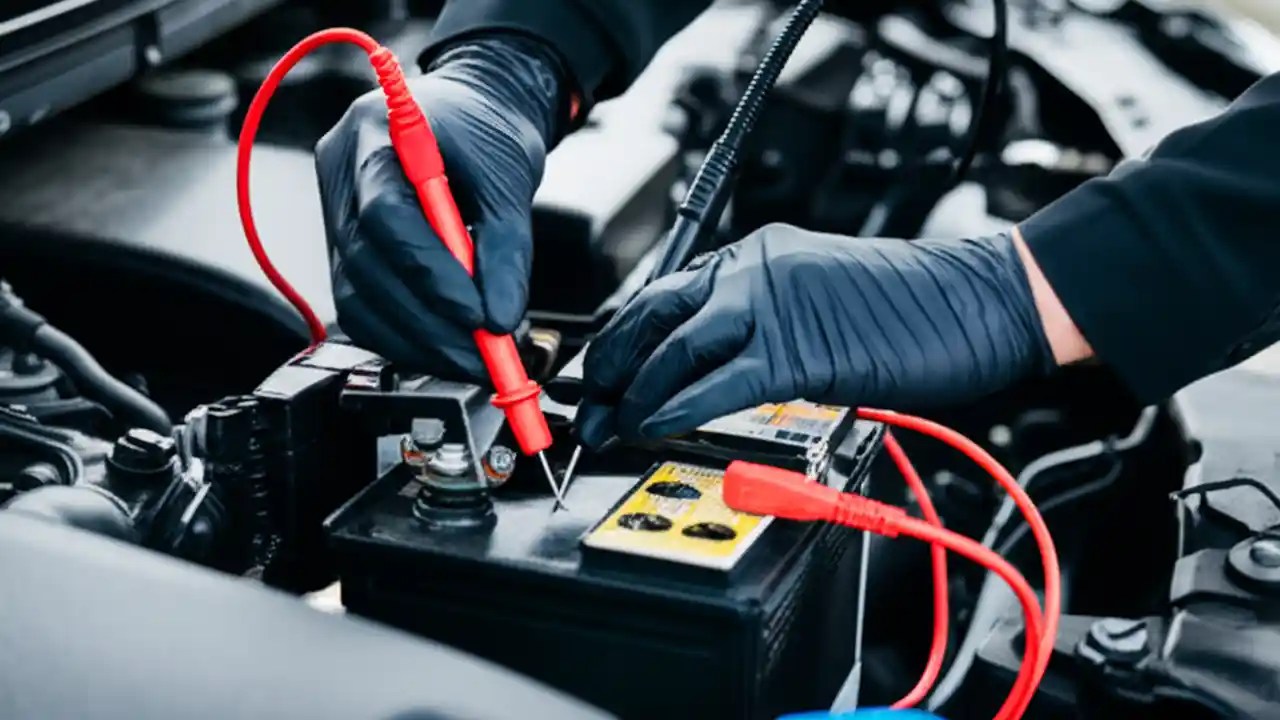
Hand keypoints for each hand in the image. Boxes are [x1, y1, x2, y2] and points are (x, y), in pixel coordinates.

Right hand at [315, 36, 564, 378]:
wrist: (470, 112)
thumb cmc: (485, 130)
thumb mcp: (510, 177)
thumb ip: (507, 248)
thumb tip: (501, 319)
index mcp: (371, 133)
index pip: (384, 214)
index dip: (430, 274)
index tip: (480, 316)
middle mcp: (339, 173)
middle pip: (366, 266)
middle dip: (430, 325)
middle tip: (486, 359)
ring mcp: (334, 213)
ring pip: (356, 299)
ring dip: (419, 343)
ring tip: (476, 362)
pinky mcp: (345, 250)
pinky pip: (362, 307)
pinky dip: (405, 338)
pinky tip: (446, 349)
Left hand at [576, 224, 1052, 446]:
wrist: (981, 301)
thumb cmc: (914, 304)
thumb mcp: (821, 293)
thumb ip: (766, 318)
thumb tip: (720, 362)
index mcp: (759, 250)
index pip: (668, 290)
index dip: (626, 334)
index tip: (604, 366)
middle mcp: (756, 267)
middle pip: (656, 312)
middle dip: (611, 362)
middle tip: (588, 400)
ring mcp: (774, 304)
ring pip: (676, 348)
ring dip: (634, 392)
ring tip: (613, 424)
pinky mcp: (798, 350)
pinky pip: (718, 382)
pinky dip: (676, 406)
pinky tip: (654, 425)